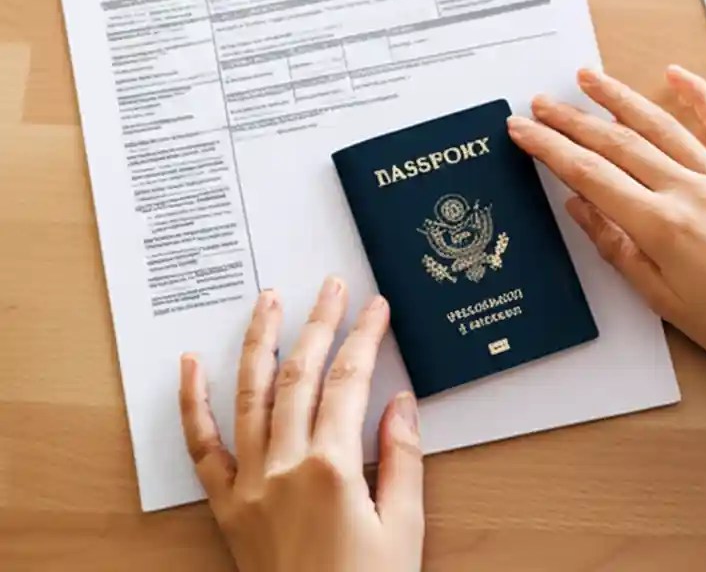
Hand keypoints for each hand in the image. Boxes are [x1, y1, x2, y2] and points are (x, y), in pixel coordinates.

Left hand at [179, 278, 423, 571]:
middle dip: (319, 324)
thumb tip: (400, 403)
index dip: (366, 338)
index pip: (351, 382)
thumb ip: (403, 460)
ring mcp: (249, 485)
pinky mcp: (227, 508)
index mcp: (333, 470)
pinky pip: (202, 448)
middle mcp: (285, 468)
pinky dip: (193, 404)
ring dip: (259, 342)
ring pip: (250, 396)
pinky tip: (190, 367)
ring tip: (268, 302)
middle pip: (301, 376)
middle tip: (332, 287)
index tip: (376, 308)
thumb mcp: (404, 529)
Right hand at [507, 66, 705, 388]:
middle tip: (539, 103)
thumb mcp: (664, 301)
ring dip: (621, 99)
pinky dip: (698, 97)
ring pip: (661, 126)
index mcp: (661, 226)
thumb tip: (580, 208)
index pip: (591, 176)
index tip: (521, 130)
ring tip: (588, 78)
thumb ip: (618, 249)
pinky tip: (675, 75)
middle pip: (618, 144)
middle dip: (573, 120)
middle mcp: (689, 191)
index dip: (550, 149)